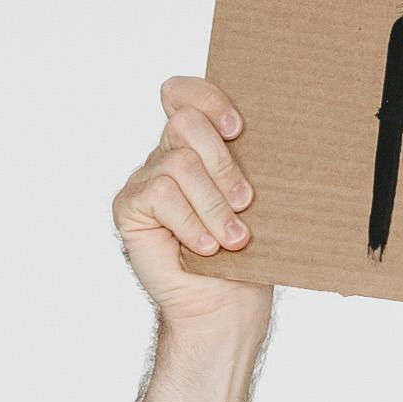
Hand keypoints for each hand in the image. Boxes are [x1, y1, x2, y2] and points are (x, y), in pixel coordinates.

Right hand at [111, 79, 264, 344]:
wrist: (224, 306)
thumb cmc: (244, 256)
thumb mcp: (254, 202)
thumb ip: (247, 164)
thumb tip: (273, 133)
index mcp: (197, 146)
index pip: (184, 95)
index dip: (207, 98)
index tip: (237, 128)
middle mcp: (167, 156)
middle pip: (186, 123)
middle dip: (222, 162)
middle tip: (246, 202)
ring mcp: (145, 180)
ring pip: (180, 165)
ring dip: (213, 205)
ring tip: (233, 239)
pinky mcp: (129, 206)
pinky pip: (161, 195)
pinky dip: (191, 224)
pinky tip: (206, 249)